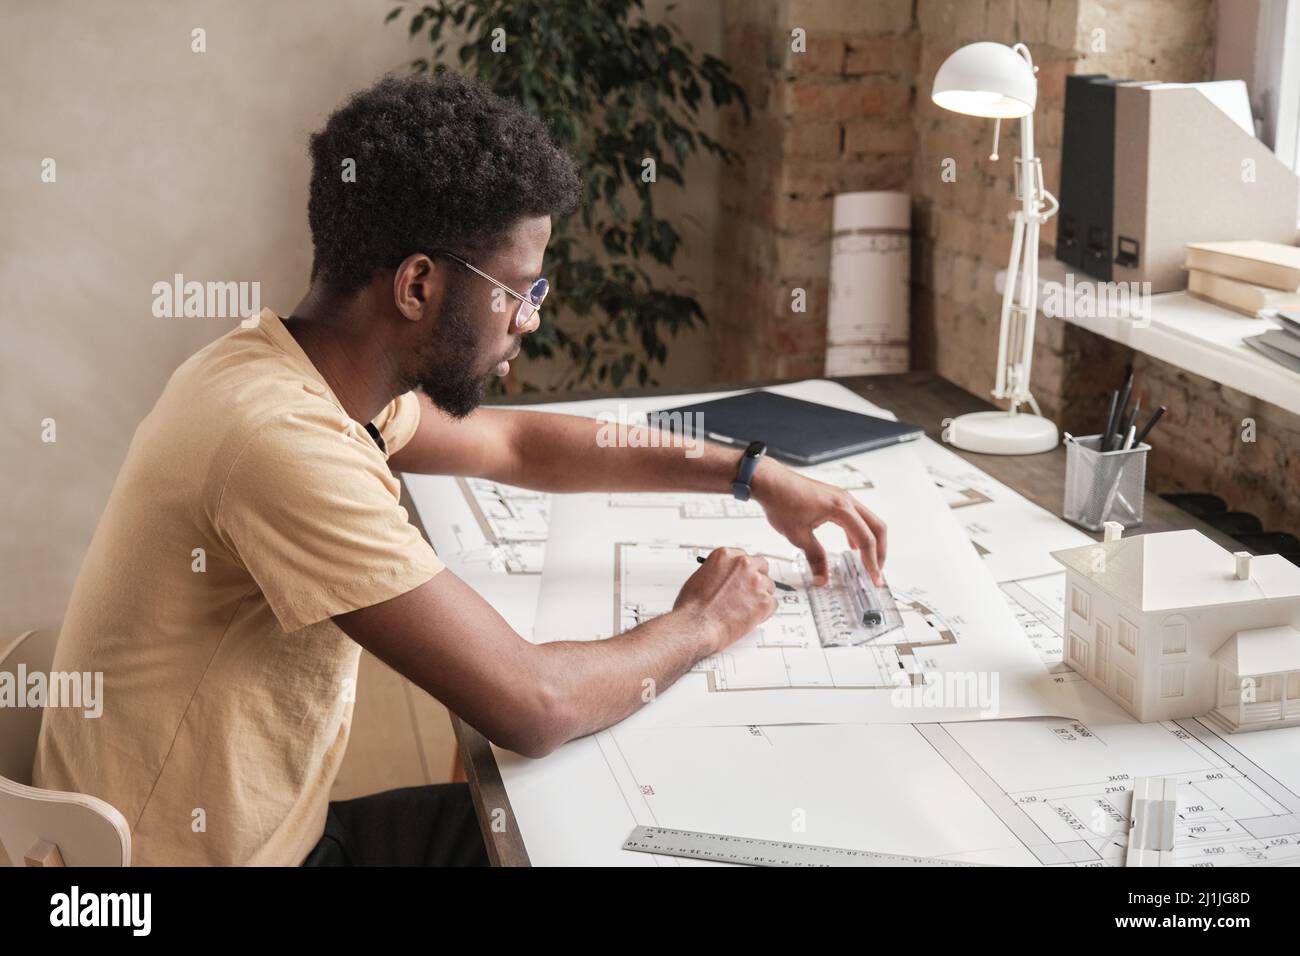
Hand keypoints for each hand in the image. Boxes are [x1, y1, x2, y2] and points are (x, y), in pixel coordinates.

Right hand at [674, 548, 777, 654]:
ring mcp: (756, 582)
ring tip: (745, 609)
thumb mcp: (700, 577)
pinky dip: (764, 612)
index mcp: (726, 555)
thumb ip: (718, 573)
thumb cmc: (692, 606)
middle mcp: (743, 565)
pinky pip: (772, 605)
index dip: (745, 570)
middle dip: (757, 579)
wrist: (696, 625)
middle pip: (762, 567)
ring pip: (769, 587)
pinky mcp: (764, 601)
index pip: (745, 557)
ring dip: (760, 596)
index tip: (743, 577)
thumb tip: (725, 578)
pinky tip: (750, 617)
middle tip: (749, 592)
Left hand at [752, 460, 887, 586]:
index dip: (872, 561)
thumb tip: (822, 579)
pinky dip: (859, 532)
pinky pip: (856, 516)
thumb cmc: (781, 502)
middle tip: (876, 572)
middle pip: (876, 527)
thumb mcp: (798, 535)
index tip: (874, 578)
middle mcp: (846, 500)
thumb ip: (814, 557)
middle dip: (879, 551)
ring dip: (871, 541)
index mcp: (841, 509)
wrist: (769, 480)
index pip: (866, 539)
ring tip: (867, 562)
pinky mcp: (835, 498)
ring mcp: (842, 497)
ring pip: (868, 520)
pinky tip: (852, 546)